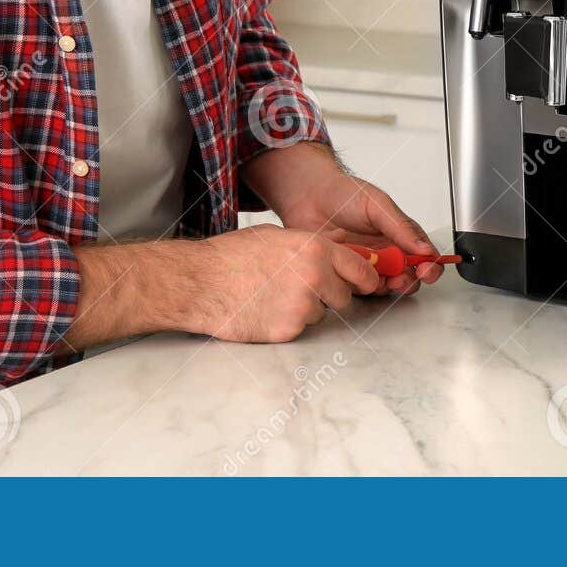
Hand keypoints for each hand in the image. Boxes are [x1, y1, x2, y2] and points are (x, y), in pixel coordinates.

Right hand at [178, 224, 379, 342]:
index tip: (366, 284)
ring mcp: (302, 306)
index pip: (360, 268)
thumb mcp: (276, 237)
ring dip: (306, 309)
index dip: (364, 278)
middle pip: (344, 296)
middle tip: (303, 290)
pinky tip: (265, 310)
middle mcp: (314, 276)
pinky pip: (300, 329)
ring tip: (274, 297)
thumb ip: (309, 248)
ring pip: (321, 314)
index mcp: (314, 248)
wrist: (200, 283)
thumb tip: (333, 257)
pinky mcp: (288, 330)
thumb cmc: (232, 257)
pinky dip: (287, 323)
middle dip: (330, 295)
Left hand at [243, 142, 449, 295]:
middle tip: (402, 278)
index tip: (427, 271)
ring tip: (380, 277)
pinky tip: (356, 275)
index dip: (429, 266)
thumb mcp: (377, 205)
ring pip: (384, 285)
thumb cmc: (342, 193)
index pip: (423, 256)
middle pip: (407, 276)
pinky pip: (357, 287)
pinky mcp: (344, 273)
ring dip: (385, 286)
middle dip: (408, 281)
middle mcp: (383, 252)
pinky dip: (360, 285)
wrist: (307, 195)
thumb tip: (424, 249)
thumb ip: (401, 227)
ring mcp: (364, 264)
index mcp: (397, 235)